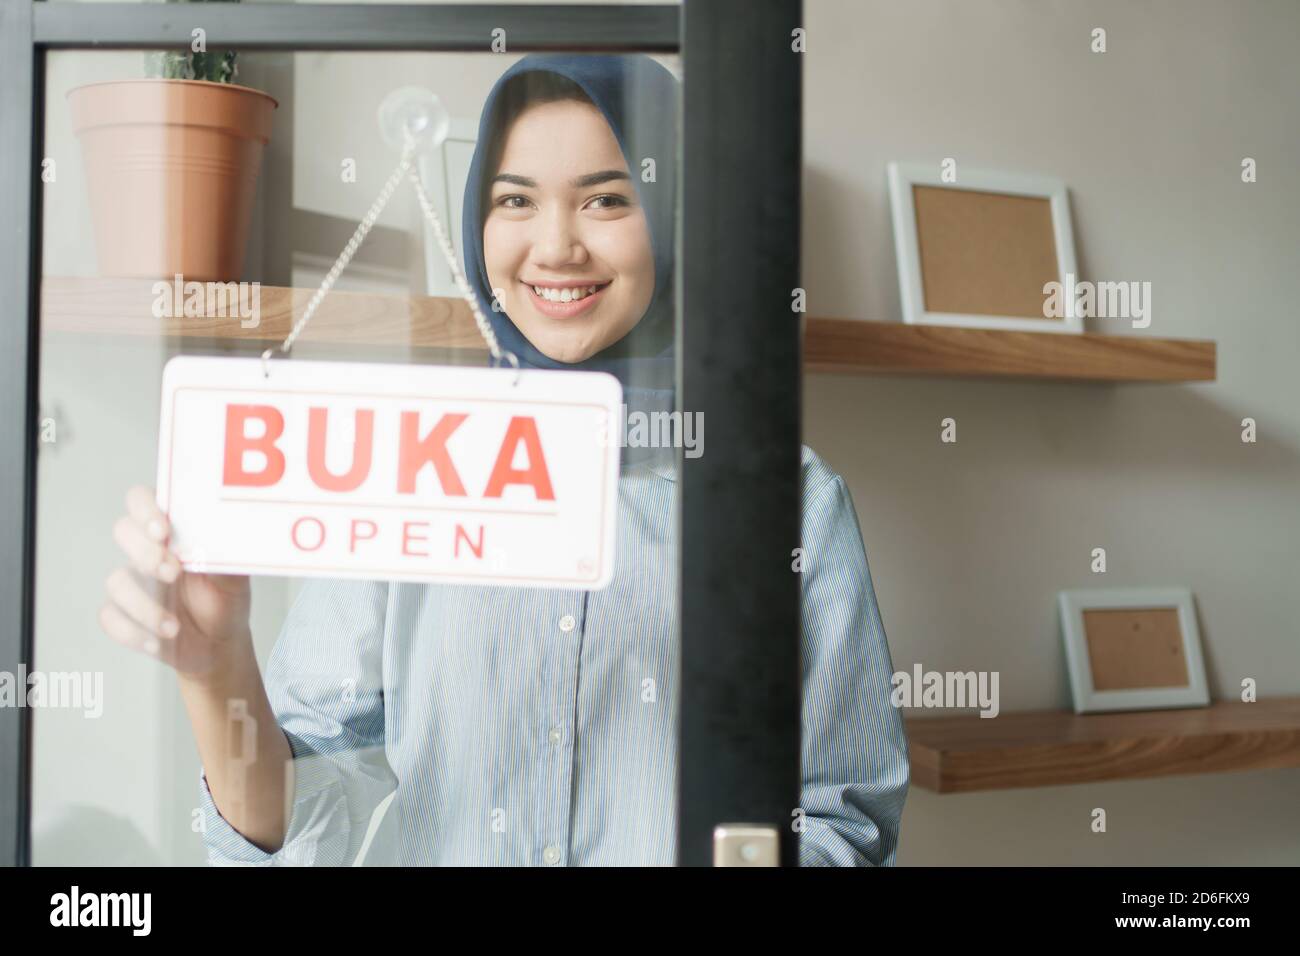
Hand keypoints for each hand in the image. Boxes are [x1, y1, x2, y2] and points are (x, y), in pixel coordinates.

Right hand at [100, 485, 251, 679]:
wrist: (220, 644)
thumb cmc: (226, 599)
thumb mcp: (235, 578)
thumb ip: (225, 556)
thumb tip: (221, 536)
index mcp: (174, 532)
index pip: (145, 500)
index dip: (146, 508)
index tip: (163, 529)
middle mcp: (148, 551)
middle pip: (124, 531)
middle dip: (145, 552)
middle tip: (173, 573)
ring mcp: (134, 582)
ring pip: (117, 580)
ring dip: (144, 605)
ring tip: (173, 626)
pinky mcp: (124, 613)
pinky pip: (110, 617)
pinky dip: (133, 632)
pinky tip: (158, 641)